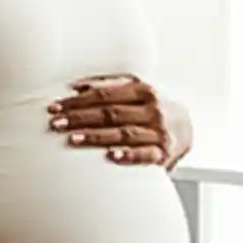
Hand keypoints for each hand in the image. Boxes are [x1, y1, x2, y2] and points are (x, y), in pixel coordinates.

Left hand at [48, 74, 192, 168]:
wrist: (185, 128)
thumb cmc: (152, 109)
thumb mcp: (137, 90)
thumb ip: (110, 85)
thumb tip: (77, 86)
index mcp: (144, 90)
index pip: (105, 94)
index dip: (79, 101)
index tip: (56, 107)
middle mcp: (153, 109)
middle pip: (111, 113)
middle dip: (80, 118)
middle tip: (56, 124)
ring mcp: (159, 132)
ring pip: (123, 133)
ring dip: (96, 137)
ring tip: (72, 140)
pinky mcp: (164, 153)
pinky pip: (145, 155)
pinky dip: (128, 155)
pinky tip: (111, 156)